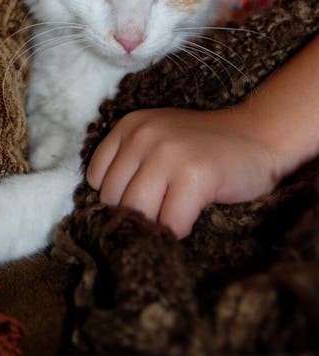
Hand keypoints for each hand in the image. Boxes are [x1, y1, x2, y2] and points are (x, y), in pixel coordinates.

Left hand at [86, 106, 277, 238]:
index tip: (138, 204)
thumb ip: (130, 162)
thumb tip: (104, 212)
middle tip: (157, 217)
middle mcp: (143, 135)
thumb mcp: (158, 139)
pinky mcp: (194, 176)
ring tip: (171, 220)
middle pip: (113, 199)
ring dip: (154, 226)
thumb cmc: (205, 146)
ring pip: (137, 212)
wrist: (259, 135)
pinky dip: (177, 231)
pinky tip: (190, 220)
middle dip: (133, 216)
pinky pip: (170, 223)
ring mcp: (168, 154)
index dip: (116, 199)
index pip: (96, 178)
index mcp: (129, 125)